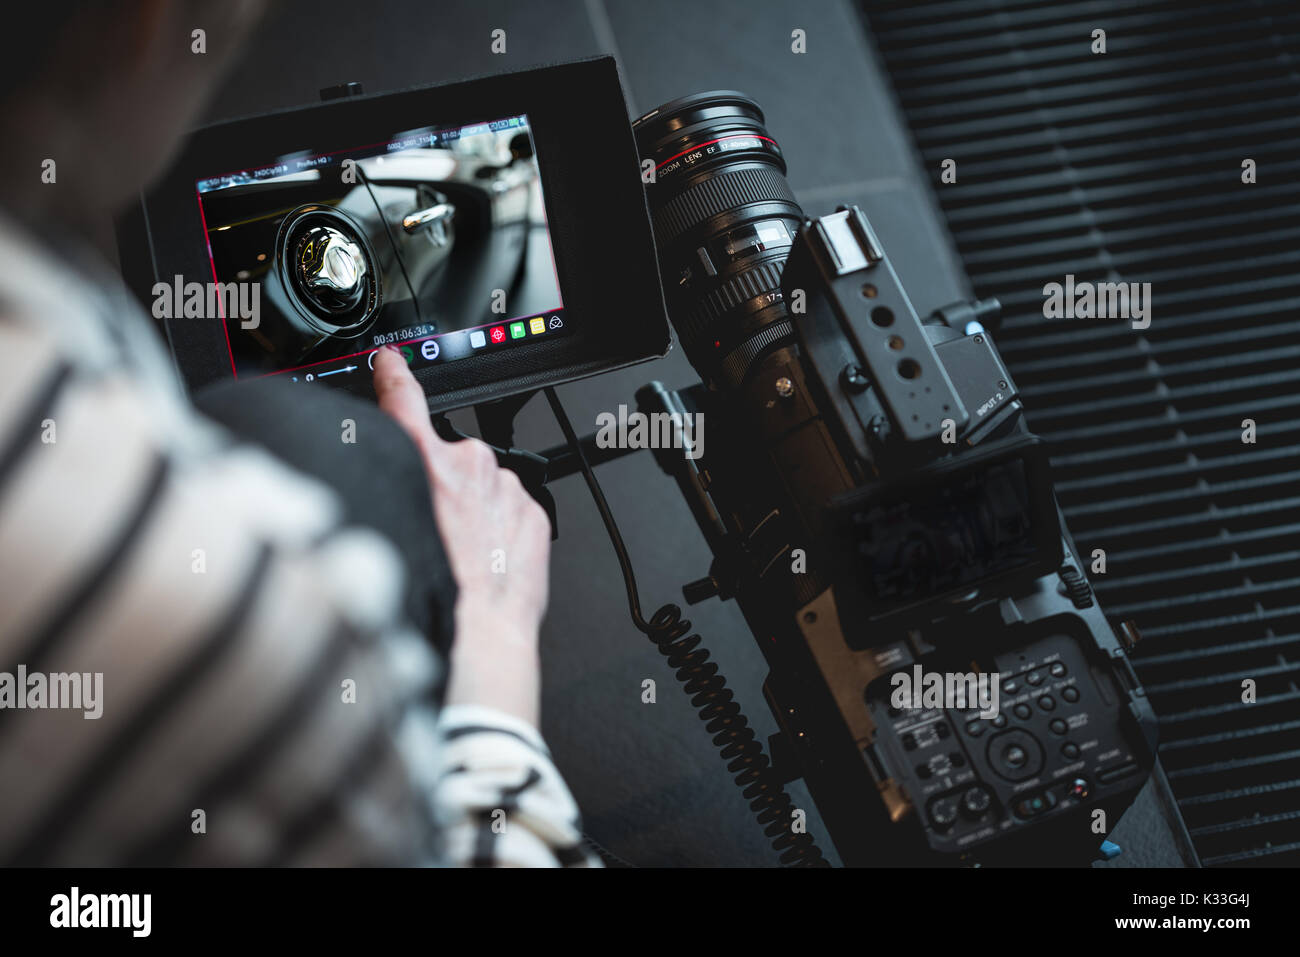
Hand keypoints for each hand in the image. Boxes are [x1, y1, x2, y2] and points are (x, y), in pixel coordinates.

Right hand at [372, 346, 548, 724]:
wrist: (476, 637)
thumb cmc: (425, 595)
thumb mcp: (378, 529)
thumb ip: (380, 494)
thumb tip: (377, 493)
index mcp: (420, 460)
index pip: (402, 399)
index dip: (395, 375)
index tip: (392, 362)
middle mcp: (466, 463)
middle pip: (450, 462)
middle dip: (442, 490)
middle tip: (432, 535)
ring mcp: (505, 487)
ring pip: (483, 491)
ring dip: (473, 516)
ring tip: (460, 560)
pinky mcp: (532, 512)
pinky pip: (510, 514)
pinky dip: (498, 534)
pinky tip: (485, 566)